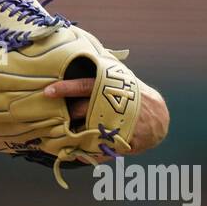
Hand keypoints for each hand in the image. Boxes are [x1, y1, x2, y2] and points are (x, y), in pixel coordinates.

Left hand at [42, 76, 169, 156]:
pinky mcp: (124, 141)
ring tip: (66, 136)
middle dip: (68, 115)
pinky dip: (87, 152)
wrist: (159, 116)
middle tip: (56, 119)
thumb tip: (83, 52)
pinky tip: (78, 152)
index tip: (48, 91)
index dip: (66, 88)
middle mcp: (114, 105)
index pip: (85, 85)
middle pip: (82, 111)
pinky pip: (100, 149)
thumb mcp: (121, 79)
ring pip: (88, 131)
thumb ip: (102, 73)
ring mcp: (119, 124)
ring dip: (75, 135)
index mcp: (110, 88)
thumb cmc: (133, 94)